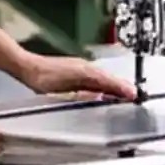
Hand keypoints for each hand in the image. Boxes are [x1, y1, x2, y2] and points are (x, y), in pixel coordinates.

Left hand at [18, 54, 137, 101]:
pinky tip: (105, 92)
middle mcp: (86, 68)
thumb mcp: (66, 88)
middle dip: (123, 88)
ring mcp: (81, 68)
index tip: (134, 95)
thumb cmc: (43, 78)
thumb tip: (105, 94)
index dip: (123, 89)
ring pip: (104, 78)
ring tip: (126, 96)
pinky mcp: (77, 70)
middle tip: (136, 97)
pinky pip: (96, 78)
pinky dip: (105, 84)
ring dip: (115, 86)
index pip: (110, 82)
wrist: (28, 67)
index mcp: (86, 71)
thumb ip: (88, 91)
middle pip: (110, 79)